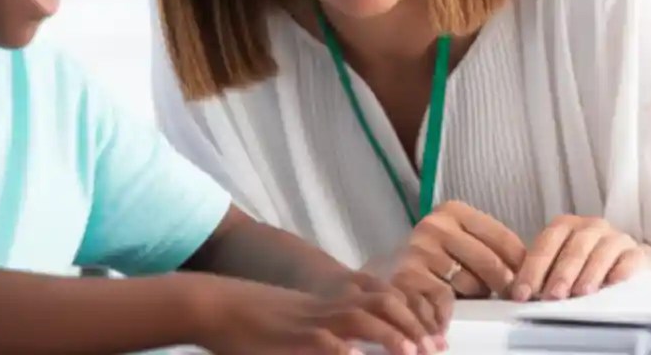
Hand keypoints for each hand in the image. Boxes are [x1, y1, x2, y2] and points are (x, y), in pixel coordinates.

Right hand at [195, 273, 443, 354]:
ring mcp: (308, 321)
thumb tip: (349, 350)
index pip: (379, 301)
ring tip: (411, 353)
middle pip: (378, 306)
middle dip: (411, 327)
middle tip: (435, 349)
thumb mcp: (294, 323)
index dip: (409, 317)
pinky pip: (322, 341)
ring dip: (388, 335)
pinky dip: (341, 350)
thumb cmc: (251, 320)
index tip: (433, 338)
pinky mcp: (290, 337)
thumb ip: (322, 336)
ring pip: (358, 319)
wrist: (215, 304)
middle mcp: (324, 308)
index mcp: (328, 304)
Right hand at [372, 201, 526, 298]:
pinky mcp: (408, 278)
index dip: (523, 264)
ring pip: (471, 284)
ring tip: (473, 298)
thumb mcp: (464, 241)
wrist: (390, 269)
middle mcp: (434, 226)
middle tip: (511, 298)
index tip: (530, 282)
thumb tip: (532, 272)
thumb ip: (494, 248)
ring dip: (478, 297)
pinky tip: (456, 313)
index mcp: (453, 211)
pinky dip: (455, 311)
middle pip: (490, 262)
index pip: (503, 238)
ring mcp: (419, 251)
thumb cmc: (437, 258)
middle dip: (505, 285)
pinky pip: (446, 300)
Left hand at [511, 215, 650, 301]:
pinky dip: (620, 270)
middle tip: (551, 296)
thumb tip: (519, 295)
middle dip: (560, 273)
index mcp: (564, 227)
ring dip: (589, 273)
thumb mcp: (561, 265)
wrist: (626, 261)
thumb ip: (542, 275)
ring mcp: (615, 237)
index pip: (545, 245)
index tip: (522, 294)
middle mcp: (589, 227)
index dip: (532, 269)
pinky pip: (630, 258)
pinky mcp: (637, 252)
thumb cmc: (585, 265)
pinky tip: (612, 284)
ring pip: (601, 251)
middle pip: (573, 247)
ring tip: (580, 293)